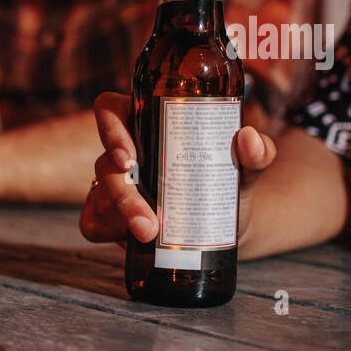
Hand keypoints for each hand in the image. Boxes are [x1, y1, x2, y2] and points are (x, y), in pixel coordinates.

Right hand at [79, 91, 276, 243]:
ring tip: (151, 233)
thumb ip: (257, 154)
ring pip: (99, 195)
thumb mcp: (245, 171)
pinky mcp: (109, 217)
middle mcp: (125, 154)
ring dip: (121, 215)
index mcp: (147, 126)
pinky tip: (130, 240)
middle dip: (121, 192)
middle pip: (104, 161)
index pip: (110, 111)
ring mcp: (112, 187)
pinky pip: (93, 223)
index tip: (129, 157)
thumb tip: (249, 139)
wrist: (226, 228)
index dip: (109, 129)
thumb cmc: (227, 187)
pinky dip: (108, 232)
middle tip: (147, 218)